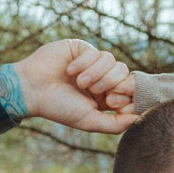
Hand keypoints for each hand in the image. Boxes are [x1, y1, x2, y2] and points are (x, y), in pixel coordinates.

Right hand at [13, 40, 140, 132]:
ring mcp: (92, 61)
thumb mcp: (89, 121)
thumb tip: (141, 119)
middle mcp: (101, 78)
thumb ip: (115, 124)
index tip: (111, 102)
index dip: (126, 93)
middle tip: (93, 91)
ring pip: (112, 60)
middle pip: (124, 72)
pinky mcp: (82, 48)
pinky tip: (69, 70)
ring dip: (96, 73)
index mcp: (105, 96)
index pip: (129, 88)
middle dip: (111, 82)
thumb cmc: (59, 108)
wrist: (32, 89)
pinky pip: (96, 51)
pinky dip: (84, 63)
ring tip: (79, 82)